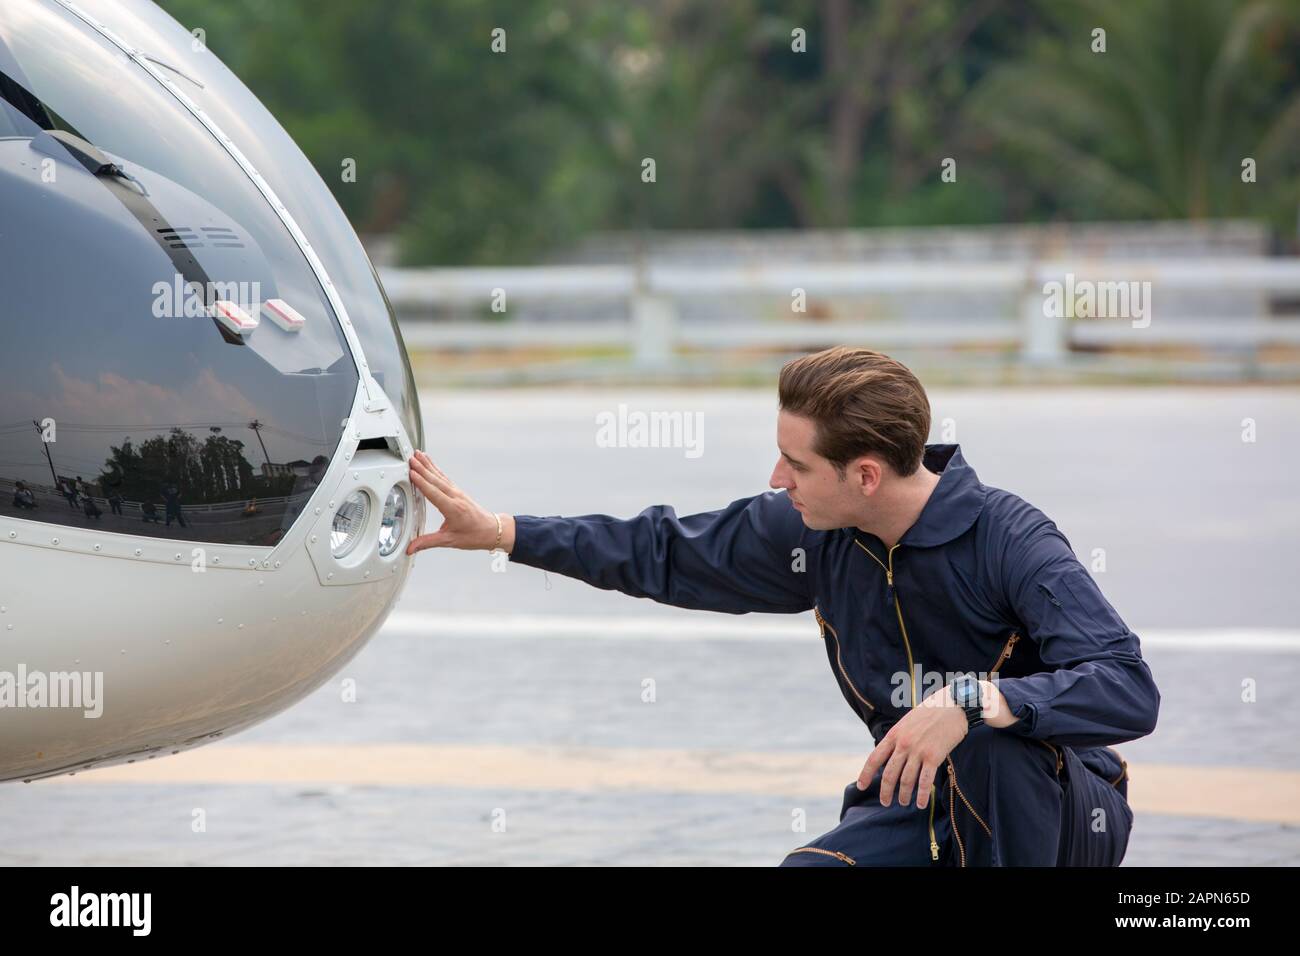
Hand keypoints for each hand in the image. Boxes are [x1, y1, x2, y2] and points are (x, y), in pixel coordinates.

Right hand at [404, 451, 511, 553]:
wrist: (492, 530)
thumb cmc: (475, 535)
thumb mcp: (450, 541)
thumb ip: (428, 542)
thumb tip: (411, 548)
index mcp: (453, 509)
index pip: (434, 493)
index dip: (422, 482)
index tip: (412, 472)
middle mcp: (456, 497)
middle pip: (436, 480)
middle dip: (422, 468)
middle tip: (411, 458)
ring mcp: (458, 493)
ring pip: (440, 476)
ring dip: (428, 465)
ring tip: (418, 455)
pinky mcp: (458, 492)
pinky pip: (444, 478)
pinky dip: (436, 469)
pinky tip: (430, 463)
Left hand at [855, 682, 968, 809]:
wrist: (953, 705)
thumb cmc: (932, 712)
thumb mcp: (908, 721)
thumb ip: (899, 737)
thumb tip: (892, 754)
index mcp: (894, 734)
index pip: (875, 758)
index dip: (866, 774)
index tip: (861, 786)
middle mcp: (903, 744)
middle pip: (889, 773)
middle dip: (886, 791)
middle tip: (885, 802)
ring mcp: (918, 751)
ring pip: (906, 780)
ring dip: (904, 795)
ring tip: (903, 803)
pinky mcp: (934, 756)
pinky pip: (925, 781)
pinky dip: (922, 795)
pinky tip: (921, 804)